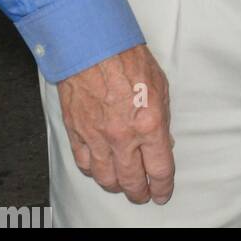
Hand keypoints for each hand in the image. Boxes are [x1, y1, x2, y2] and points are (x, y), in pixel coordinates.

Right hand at [56, 43, 174, 203]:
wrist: (94, 45)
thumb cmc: (129, 59)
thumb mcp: (161, 87)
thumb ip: (162, 120)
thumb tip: (162, 144)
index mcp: (149, 124)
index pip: (159, 169)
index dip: (163, 187)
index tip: (162, 192)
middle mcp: (123, 136)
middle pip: (132, 182)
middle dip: (140, 193)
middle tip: (143, 195)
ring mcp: (97, 137)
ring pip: (106, 179)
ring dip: (116, 186)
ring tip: (123, 184)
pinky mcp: (77, 133)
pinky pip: (84, 164)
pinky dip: (94, 171)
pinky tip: (101, 168)